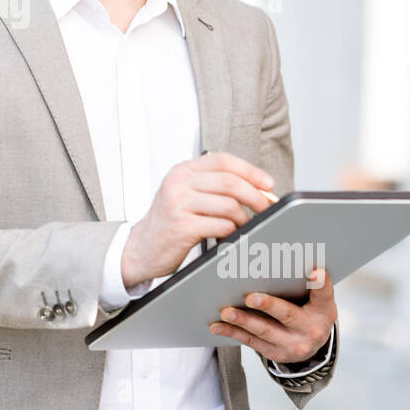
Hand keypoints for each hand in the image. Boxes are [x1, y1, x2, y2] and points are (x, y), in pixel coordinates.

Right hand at [121, 151, 275, 287]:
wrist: (142, 248)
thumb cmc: (170, 222)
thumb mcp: (185, 194)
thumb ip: (213, 186)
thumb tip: (258, 189)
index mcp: (182, 171)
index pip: (223, 161)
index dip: (250, 171)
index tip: (267, 184)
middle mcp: (179, 183)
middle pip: (230, 182)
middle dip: (256, 196)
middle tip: (267, 207)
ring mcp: (179, 204)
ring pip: (229, 205)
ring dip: (244, 218)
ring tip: (243, 226)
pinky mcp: (182, 227)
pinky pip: (221, 226)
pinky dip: (232, 232)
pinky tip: (228, 236)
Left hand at [208, 266, 337, 363]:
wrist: (312, 343)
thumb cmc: (309, 309)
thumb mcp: (316, 298)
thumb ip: (307, 282)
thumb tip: (284, 256)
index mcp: (323, 310)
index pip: (324, 294)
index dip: (320, 284)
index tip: (314, 272)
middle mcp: (311, 330)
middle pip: (288, 315)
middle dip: (268, 305)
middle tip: (250, 297)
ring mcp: (293, 345)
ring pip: (264, 331)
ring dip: (243, 320)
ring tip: (226, 312)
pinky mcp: (276, 353)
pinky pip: (251, 342)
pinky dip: (232, 332)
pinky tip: (217, 326)